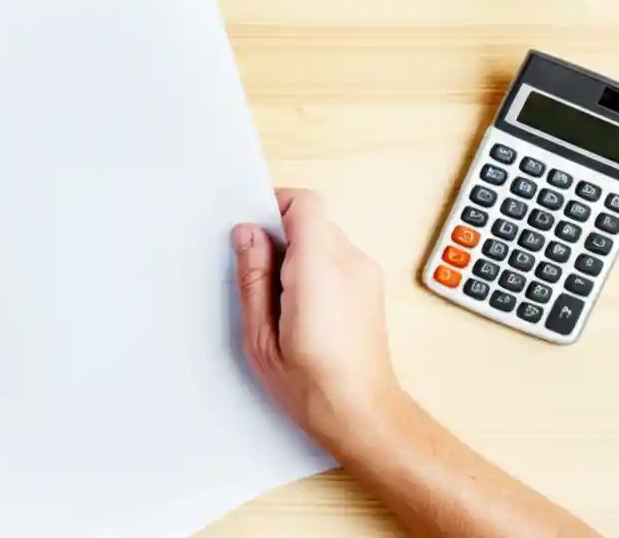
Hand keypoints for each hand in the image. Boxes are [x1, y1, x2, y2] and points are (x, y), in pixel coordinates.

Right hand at [232, 188, 400, 453]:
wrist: (362, 414)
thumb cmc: (311, 385)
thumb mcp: (261, 336)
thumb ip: (253, 277)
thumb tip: (247, 233)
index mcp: (319, 271)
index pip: (303, 204)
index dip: (274, 207)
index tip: (252, 232)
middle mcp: (350, 263)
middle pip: (312, 220)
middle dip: (281, 238)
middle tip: (260, 279)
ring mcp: (366, 273)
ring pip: (324, 238)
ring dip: (299, 256)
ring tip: (282, 303)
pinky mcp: (371, 286)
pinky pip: (337, 258)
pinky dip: (316, 270)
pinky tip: (303, 310)